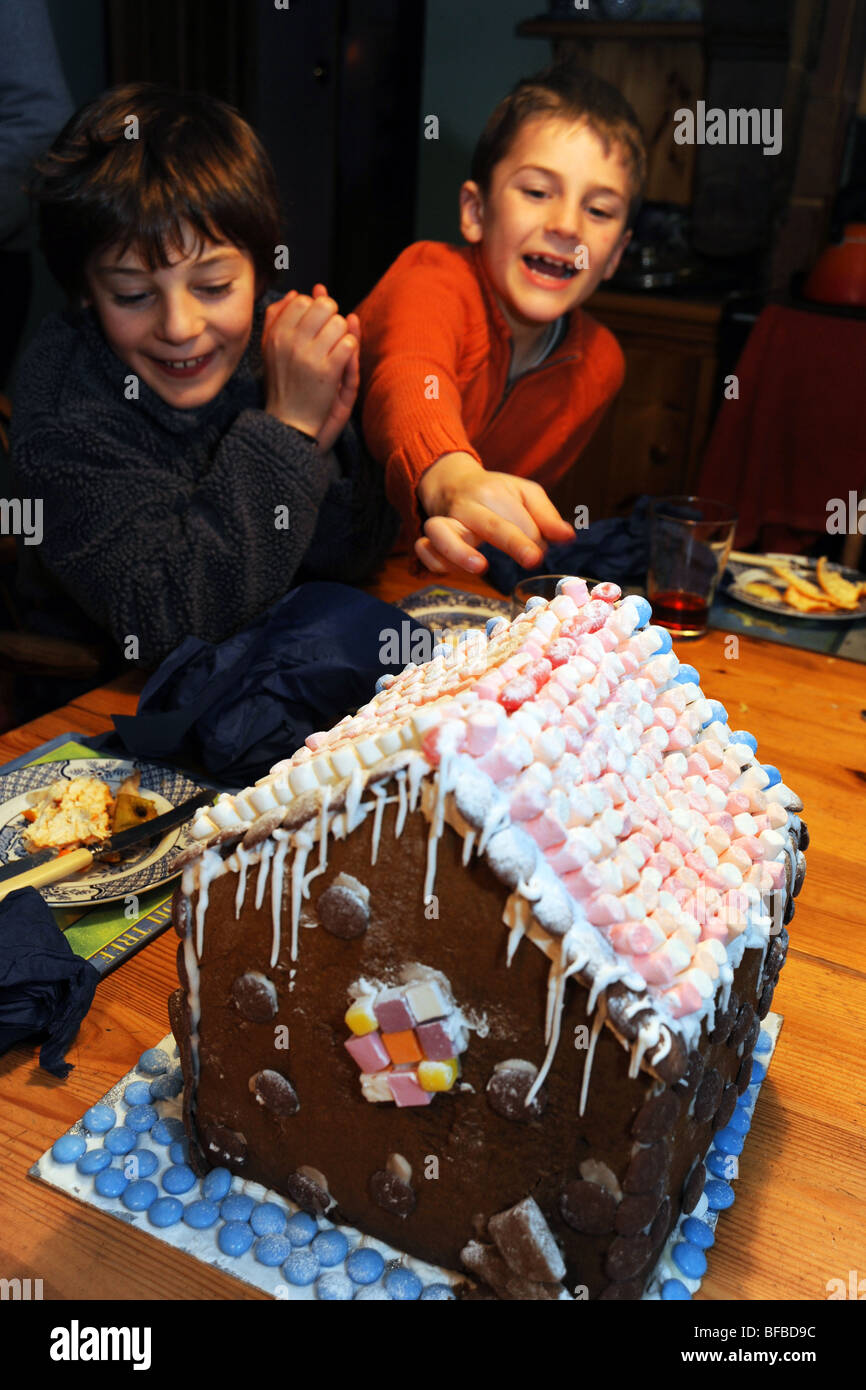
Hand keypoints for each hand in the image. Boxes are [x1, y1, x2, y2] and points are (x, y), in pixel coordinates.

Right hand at [262, 286, 358, 448]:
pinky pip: (349, 344)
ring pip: (340, 323)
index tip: (315, 326)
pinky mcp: (328, 372)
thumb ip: (277, 318)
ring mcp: (310, 356)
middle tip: (330, 335)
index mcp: (276, 334)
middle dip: (332, 318)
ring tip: (335, 350)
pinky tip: (342, 361)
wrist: (288, 423)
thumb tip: (294, 293)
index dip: (314, 309)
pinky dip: (350, 349)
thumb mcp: (270, 350)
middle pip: (324, 307)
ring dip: (343, 335)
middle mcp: (290, 342)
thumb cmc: (282, 385)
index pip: (301, 301)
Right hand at [416, 451, 573, 574]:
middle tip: (534, 560)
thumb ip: (547, 516)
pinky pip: (423, 548)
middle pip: (488, 523)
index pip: (518, 519)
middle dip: (512, 541)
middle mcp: (467, 506)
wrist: (450, 480)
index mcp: (494, 494)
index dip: (533, 537)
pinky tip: (449, 570)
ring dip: (458, 551)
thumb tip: (569, 537)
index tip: (540, 553)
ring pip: (441, 532)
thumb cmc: (494, 492)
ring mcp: (444, 521)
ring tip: (481, 567)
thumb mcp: (524, 493)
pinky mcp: (429, 537)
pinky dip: (432, 560)